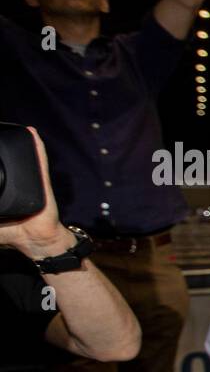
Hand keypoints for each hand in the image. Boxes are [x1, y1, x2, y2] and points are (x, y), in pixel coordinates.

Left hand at [0, 128, 74, 259]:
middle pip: (10, 164)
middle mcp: (18, 184)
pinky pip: (40, 164)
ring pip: (23, 160)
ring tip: (17, 130)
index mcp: (5, 191)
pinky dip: (38, 148)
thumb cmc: (13, 234)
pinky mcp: (42, 184)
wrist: (36, 241)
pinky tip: (32, 133)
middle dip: (4, 151)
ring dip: (20, 145)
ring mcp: (31, 182)